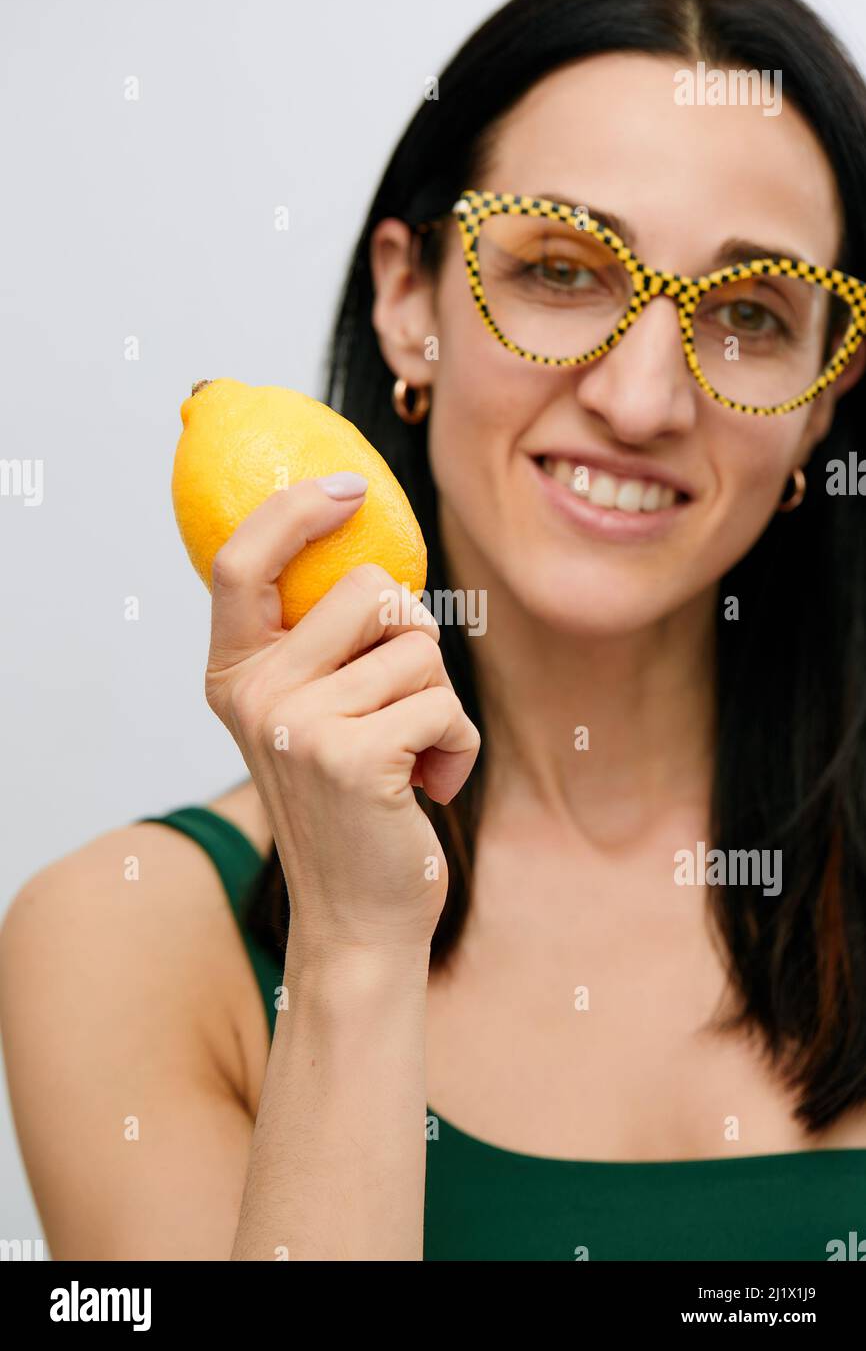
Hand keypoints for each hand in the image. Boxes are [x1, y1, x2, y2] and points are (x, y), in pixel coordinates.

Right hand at [204, 476, 480, 961]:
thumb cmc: (352, 809)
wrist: (359, 919)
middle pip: (371, 589)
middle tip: (401, 708)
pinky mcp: (352, 757)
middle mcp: (253, 693)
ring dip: (441, 703)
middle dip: (414, 642)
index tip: (351, 486)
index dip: (296, 510)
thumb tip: (370, 545)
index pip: (244, 561)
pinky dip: (458, 745)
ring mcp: (297, 724)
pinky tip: (427, 789)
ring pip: (419, 647)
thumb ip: (319, 645)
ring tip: (412, 759)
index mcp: (234, 675)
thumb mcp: (313, 718)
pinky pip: (444, 702)